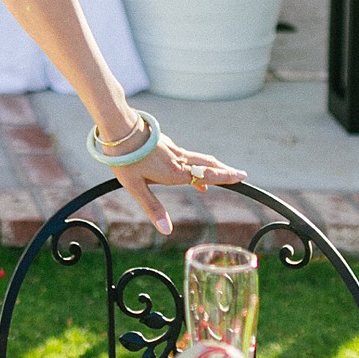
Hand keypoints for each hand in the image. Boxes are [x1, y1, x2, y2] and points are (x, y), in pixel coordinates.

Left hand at [111, 134, 244, 236]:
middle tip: (239, 174)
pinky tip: (186, 165)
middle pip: (206, 164)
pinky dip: (193, 161)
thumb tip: (167, 230)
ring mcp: (170, 148)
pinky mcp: (163, 142)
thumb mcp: (135, 187)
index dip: (225, 177)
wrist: (117, 126)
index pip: (206, 176)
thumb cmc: (124, 158)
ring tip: (218, 172)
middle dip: (223, 170)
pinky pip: (184, 154)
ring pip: (196, 158)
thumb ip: (152, 207)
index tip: (242, 176)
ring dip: (210, 165)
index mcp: (174, 173)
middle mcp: (176, 159)